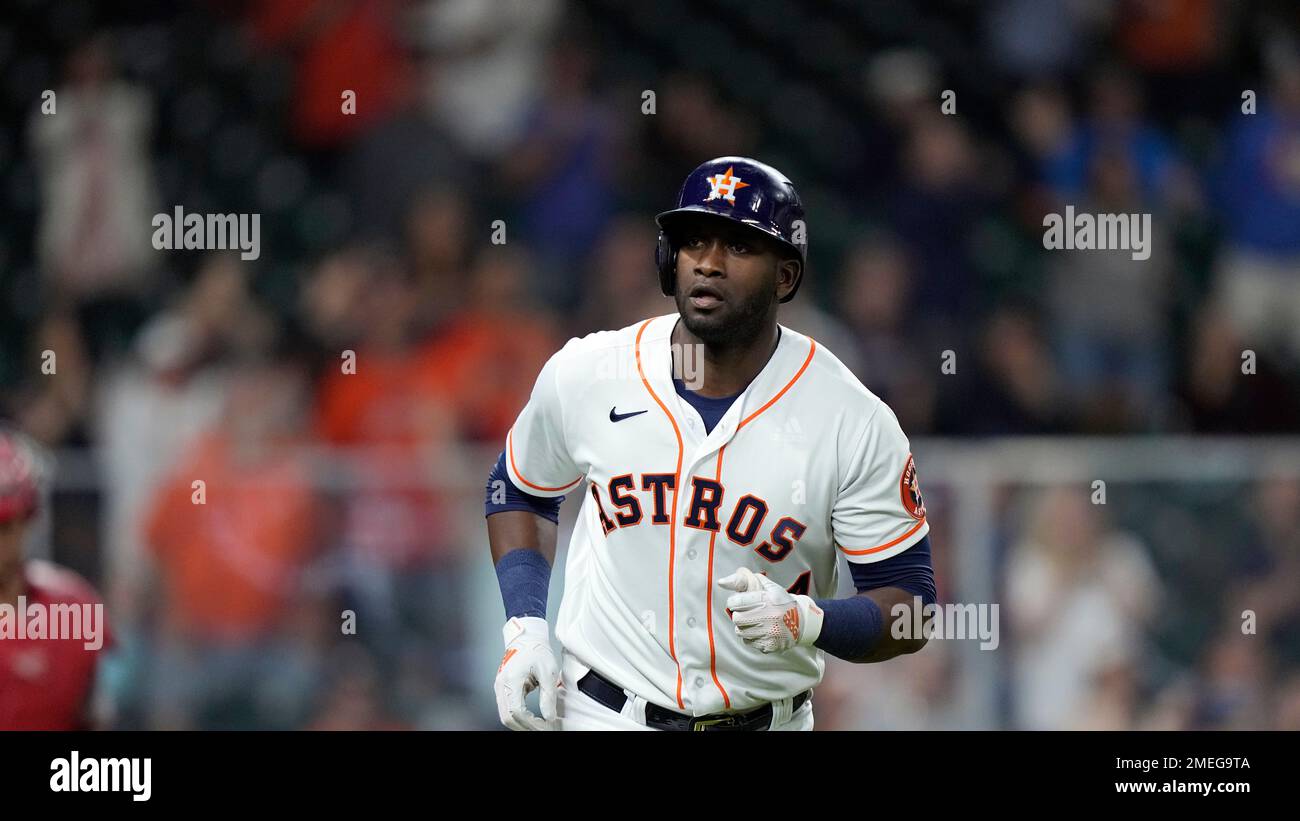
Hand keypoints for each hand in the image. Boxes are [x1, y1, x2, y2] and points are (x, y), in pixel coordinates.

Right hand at [494, 616, 560, 730]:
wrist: (526, 639)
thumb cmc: (537, 651)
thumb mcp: (548, 671)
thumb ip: (548, 696)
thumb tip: (549, 718)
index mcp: (511, 680)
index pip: (516, 711)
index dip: (531, 723)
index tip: (546, 726)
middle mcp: (501, 685)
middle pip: (507, 717)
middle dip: (526, 727)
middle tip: (544, 729)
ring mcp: (499, 687)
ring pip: (505, 716)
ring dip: (521, 724)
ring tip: (539, 726)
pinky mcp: (502, 689)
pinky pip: (506, 709)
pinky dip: (518, 718)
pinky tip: (532, 719)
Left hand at [717, 568, 823, 653]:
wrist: (803, 623)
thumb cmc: (782, 602)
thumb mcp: (769, 586)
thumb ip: (746, 580)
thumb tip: (721, 582)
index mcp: (768, 600)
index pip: (736, 602)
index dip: (735, 601)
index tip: (740, 602)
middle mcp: (769, 617)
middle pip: (736, 618)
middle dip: (739, 615)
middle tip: (748, 613)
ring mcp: (770, 633)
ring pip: (740, 632)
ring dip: (744, 627)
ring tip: (756, 622)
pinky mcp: (769, 646)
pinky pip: (748, 642)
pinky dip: (752, 637)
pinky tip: (761, 631)